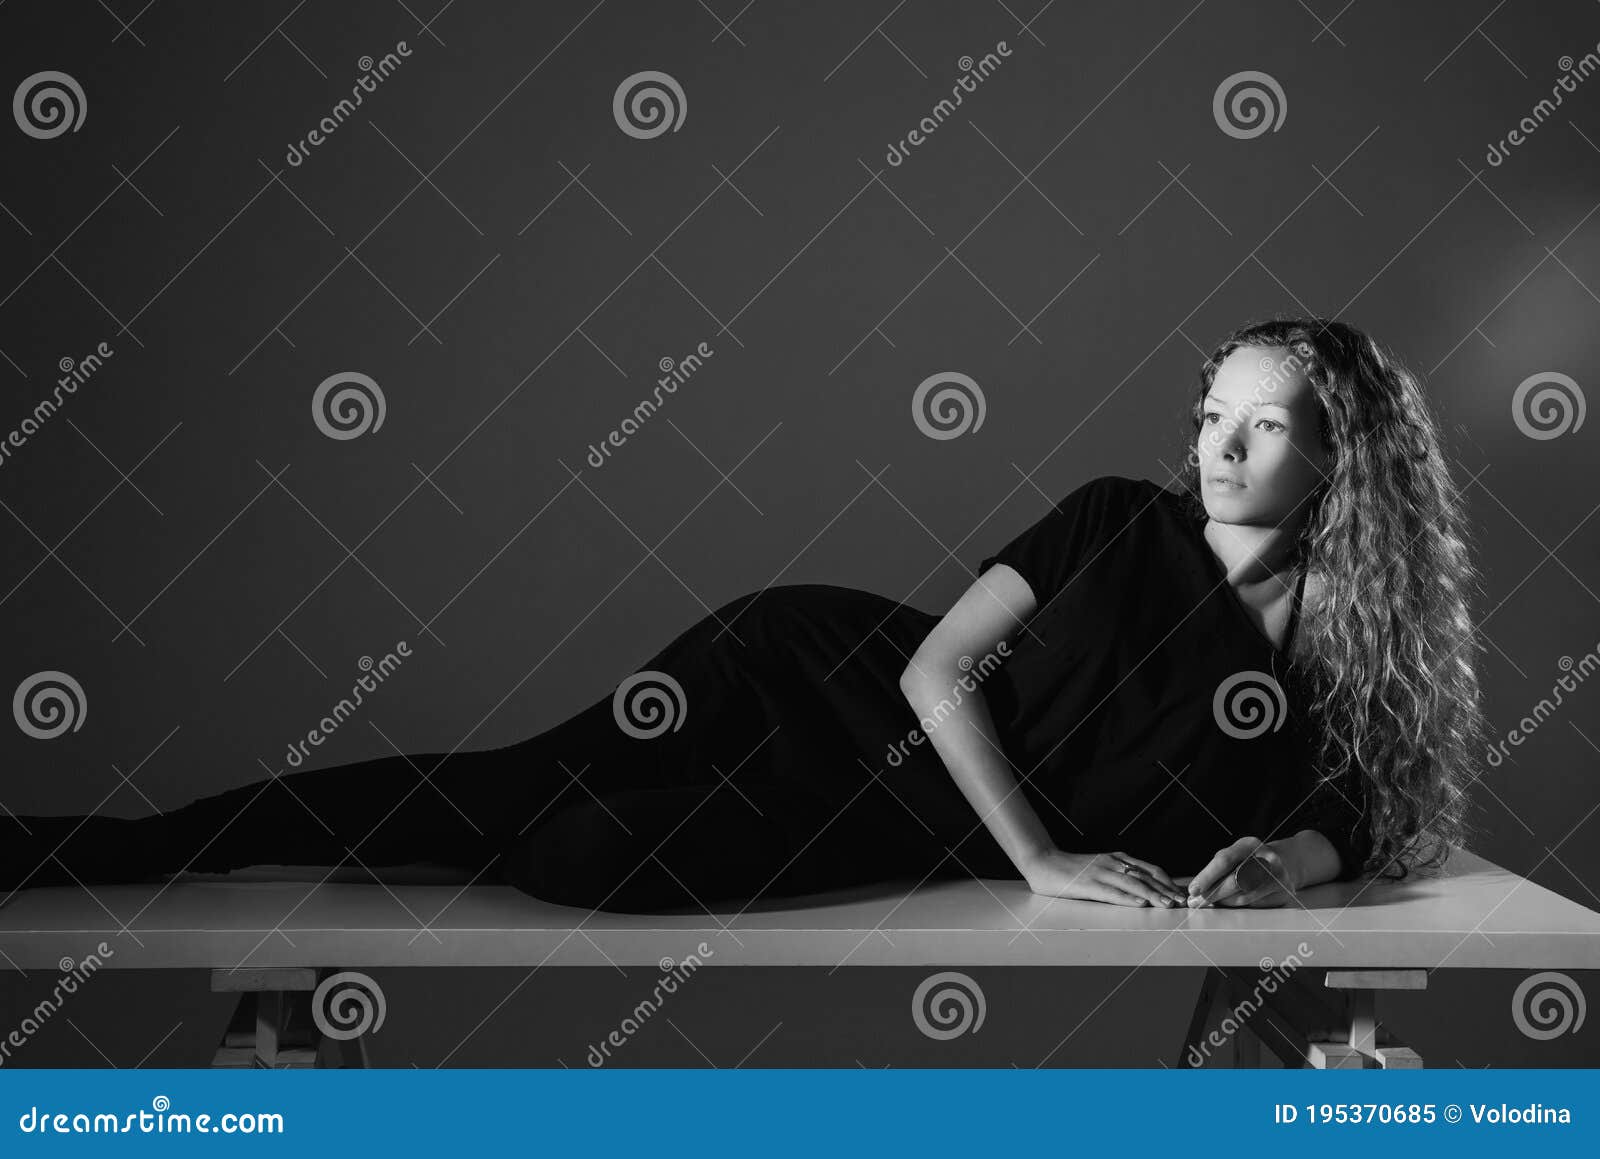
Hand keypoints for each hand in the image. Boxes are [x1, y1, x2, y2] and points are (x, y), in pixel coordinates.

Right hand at [1019, 847, 1186, 907]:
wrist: (1043, 862)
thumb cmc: (1071, 869)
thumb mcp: (1100, 866)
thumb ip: (1119, 874)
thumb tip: (1142, 889)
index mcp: (1117, 859)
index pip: (1150, 870)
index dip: (1167, 881)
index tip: (1181, 893)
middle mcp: (1112, 863)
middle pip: (1145, 877)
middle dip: (1166, 890)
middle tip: (1182, 902)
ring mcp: (1100, 873)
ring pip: (1132, 884)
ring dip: (1152, 895)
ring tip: (1167, 905)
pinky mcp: (1088, 884)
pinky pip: (1111, 892)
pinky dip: (1128, 898)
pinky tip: (1140, 904)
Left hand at [1175, 838, 1295, 907]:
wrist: (1287, 862)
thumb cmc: (1250, 860)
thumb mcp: (1236, 855)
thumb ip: (1218, 869)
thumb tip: (1196, 891)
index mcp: (1250, 844)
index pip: (1224, 860)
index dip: (1206, 876)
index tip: (1193, 890)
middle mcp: (1267, 858)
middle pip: (1234, 881)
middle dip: (1212, 894)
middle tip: (1196, 903)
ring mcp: (1279, 876)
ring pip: (1243, 897)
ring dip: (1224, 902)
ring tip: (1213, 902)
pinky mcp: (1285, 893)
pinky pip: (1255, 905)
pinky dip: (1240, 906)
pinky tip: (1233, 903)